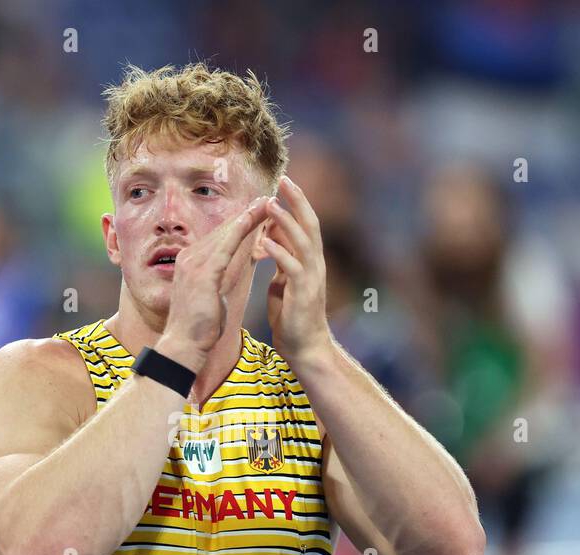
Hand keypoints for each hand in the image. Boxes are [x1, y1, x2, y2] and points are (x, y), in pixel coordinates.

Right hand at [161, 196, 271, 369]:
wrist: (185, 346)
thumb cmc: (200, 326)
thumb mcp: (213, 294)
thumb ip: (222, 274)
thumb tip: (237, 262)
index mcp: (191, 262)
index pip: (221, 236)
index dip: (241, 222)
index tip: (260, 210)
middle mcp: (189, 257)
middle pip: (224, 230)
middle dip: (247, 213)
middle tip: (269, 197)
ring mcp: (193, 264)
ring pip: (226, 233)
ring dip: (248, 217)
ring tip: (267, 202)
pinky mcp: (202, 274)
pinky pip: (225, 247)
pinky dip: (240, 231)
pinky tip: (253, 219)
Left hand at [262, 176, 331, 366]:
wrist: (304, 349)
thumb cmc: (293, 319)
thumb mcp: (283, 285)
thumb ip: (281, 264)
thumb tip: (271, 243)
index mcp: (309, 262)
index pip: (304, 225)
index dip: (295, 204)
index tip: (282, 184)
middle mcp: (315, 265)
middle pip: (309, 224)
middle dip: (297, 201)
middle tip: (284, 179)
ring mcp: (311, 278)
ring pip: (302, 242)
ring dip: (286, 221)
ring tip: (270, 204)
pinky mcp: (304, 293)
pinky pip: (291, 267)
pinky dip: (278, 252)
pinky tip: (264, 240)